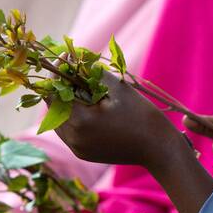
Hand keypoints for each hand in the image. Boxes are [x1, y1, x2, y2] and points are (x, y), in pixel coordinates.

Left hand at [55, 71, 180, 172]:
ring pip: (58, 120)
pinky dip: (72, 117)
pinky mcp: (83, 154)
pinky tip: (87, 107)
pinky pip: (68, 132)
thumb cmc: (142, 115)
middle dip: (61, 88)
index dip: (57, 75)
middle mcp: (74, 138)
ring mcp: (77, 148)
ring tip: (82, 89)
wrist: (158, 148)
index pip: (53, 93)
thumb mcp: (118, 88)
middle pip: (53, 107)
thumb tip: (71, 58)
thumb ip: (92, 72)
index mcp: (81, 121)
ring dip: (65, 103)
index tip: (65, 59)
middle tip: (74, 72)